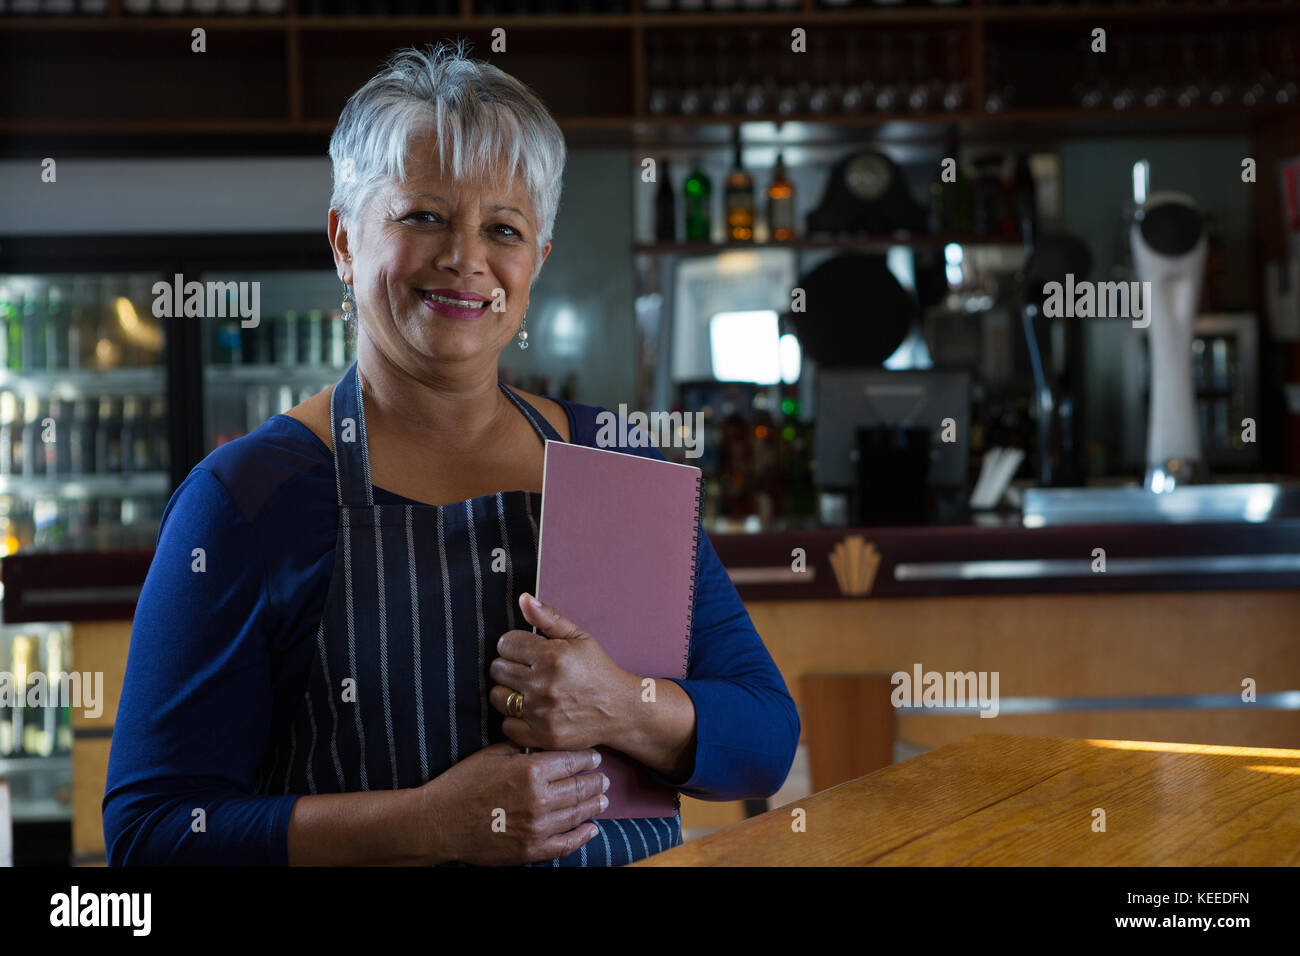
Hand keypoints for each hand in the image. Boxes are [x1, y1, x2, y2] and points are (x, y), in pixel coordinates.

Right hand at [422, 741, 608, 864]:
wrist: (439, 822)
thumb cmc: (462, 783)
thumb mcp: (493, 754)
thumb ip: (524, 749)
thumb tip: (546, 744)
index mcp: (531, 770)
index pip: (572, 762)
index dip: (588, 758)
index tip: (595, 757)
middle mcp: (539, 799)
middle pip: (580, 787)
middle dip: (596, 781)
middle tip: (604, 778)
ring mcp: (537, 827)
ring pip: (578, 814)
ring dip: (594, 805)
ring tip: (603, 799)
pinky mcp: (531, 850)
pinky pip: (566, 844)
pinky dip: (583, 836)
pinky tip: (592, 829)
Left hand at [488, 593, 637, 751]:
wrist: (622, 709)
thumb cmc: (598, 670)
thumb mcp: (579, 637)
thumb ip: (548, 618)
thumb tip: (524, 599)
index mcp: (552, 655)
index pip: (505, 643)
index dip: (514, 645)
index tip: (526, 651)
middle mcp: (544, 683)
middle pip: (497, 669)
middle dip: (509, 666)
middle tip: (527, 670)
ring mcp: (542, 712)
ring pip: (497, 696)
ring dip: (508, 692)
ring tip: (527, 690)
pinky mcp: (542, 736)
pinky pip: (506, 724)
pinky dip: (514, 718)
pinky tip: (531, 711)